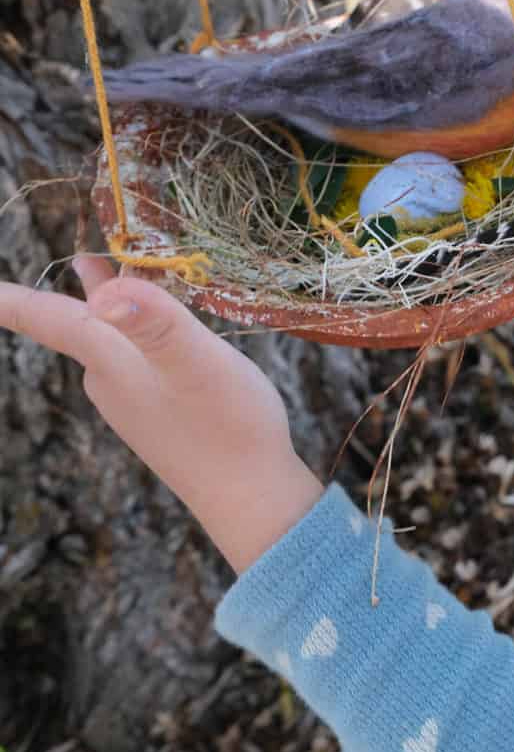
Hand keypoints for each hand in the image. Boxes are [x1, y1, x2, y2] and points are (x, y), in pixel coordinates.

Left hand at [0, 257, 323, 573]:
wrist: (250, 497)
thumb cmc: (229, 427)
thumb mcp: (199, 365)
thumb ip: (157, 325)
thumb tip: (104, 294)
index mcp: (111, 361)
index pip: (47, 318)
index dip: (9, 298)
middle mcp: (111, 381)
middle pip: (79, 324)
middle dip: (74, 291)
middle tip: (77, 254)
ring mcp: (134, 403)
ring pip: (112, 342)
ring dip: (113, 306)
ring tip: (114, 270)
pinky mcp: (160, 416)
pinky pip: (138, 362)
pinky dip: (142, 334)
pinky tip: (167, 334)